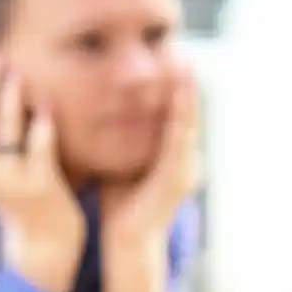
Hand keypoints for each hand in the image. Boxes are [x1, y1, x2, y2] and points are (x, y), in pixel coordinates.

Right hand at [0, 58, 85, 291]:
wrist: (45, 250)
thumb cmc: (29, 207)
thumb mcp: (6, 175)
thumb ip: (2, 143)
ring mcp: (14, 180)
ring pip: (7, 129)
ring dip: (11, 97)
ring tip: (18, 71)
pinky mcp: (41, 185)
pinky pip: (40, 146)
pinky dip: (41, 122)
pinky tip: (47, 103)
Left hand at [99, 62, 200, 241]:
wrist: (126, 242)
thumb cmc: (119, 204)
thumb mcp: (122, 160)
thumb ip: (123, 137)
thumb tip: (105, 105)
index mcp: (172, 156)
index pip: (175, 114)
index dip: (173, 86)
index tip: (166, 54)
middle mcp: (185, 161)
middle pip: (186, 113)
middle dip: (184, 82)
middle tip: (178, 49)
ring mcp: (185, 170)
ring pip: (187, 121)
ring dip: (186, 92)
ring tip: (182, 62)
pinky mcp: (177, 178)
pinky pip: (179, 139)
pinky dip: (180, 113)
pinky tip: (178, 92)